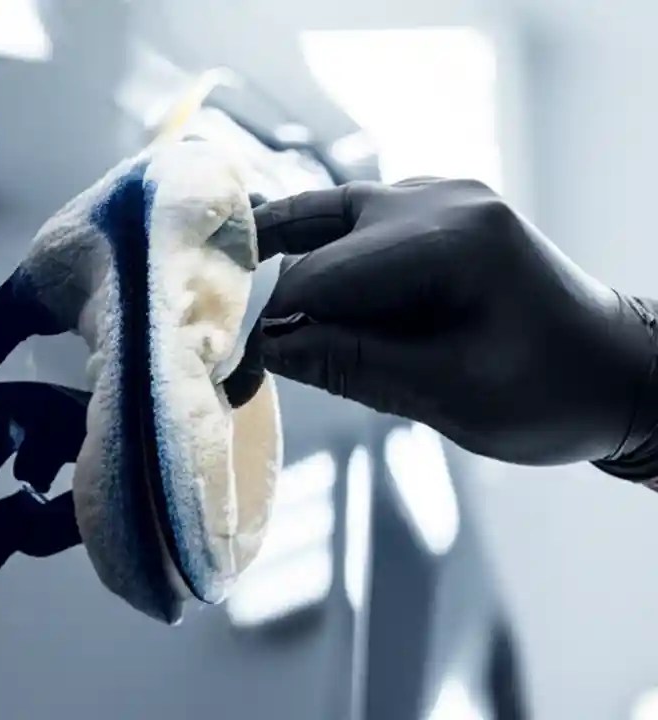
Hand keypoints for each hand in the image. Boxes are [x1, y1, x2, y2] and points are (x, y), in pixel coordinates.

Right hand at [253, 178, 657, 466]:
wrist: (618, 373)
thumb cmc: (548, 394)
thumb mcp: (448, 394)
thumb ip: (352, 363)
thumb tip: (267, 347)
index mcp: (452, 239)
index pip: (320, 278)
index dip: (270, 331)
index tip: (237, 383)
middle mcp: (440, 198)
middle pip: (314, 237)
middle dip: (277, 298)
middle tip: (239, 355)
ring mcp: (439, 195)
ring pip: (326, 221)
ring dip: (297, 275)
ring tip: (275, 333)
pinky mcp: (436, 209)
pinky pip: (355, 226)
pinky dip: (327, 265)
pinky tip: (319, 310)